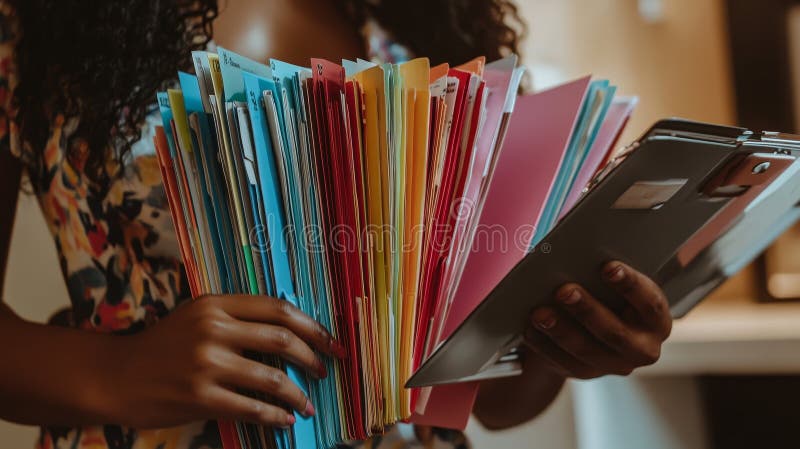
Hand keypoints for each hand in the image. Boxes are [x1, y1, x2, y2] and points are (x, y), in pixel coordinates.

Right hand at [108, 295, 344, 428]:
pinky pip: (251, 407)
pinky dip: (274, 416)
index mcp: (216, 304)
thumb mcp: (196, 316)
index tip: (330, 340)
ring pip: (271, 378)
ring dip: (297, 394)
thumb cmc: (162, 346)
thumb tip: (289, 331)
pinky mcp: (199, 397)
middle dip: (312, 356)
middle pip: (281, 339)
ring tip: (307, 404)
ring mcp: (206, 364)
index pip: (278, 309)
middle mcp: (213, 329)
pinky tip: (285, 420)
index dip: (311, 326)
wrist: (115, 376)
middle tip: (325, 369)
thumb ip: (236, 317)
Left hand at [525, 262, 671, 378]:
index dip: (630, 285)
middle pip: (614, 332)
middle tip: (564, 290)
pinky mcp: (584, 372)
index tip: (608, 266)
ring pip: (585, 350)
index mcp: (657, 321)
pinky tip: (530, 328)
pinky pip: (562, 362)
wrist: (595, 330)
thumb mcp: (617, 286)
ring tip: (540, 312)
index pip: (649, 303)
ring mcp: (613, 365)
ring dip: (560, 330)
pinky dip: (544, 344)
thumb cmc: (609, 294)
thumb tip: (580, 257)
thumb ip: (609, 276)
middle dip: (587, 310)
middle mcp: (642, 348)